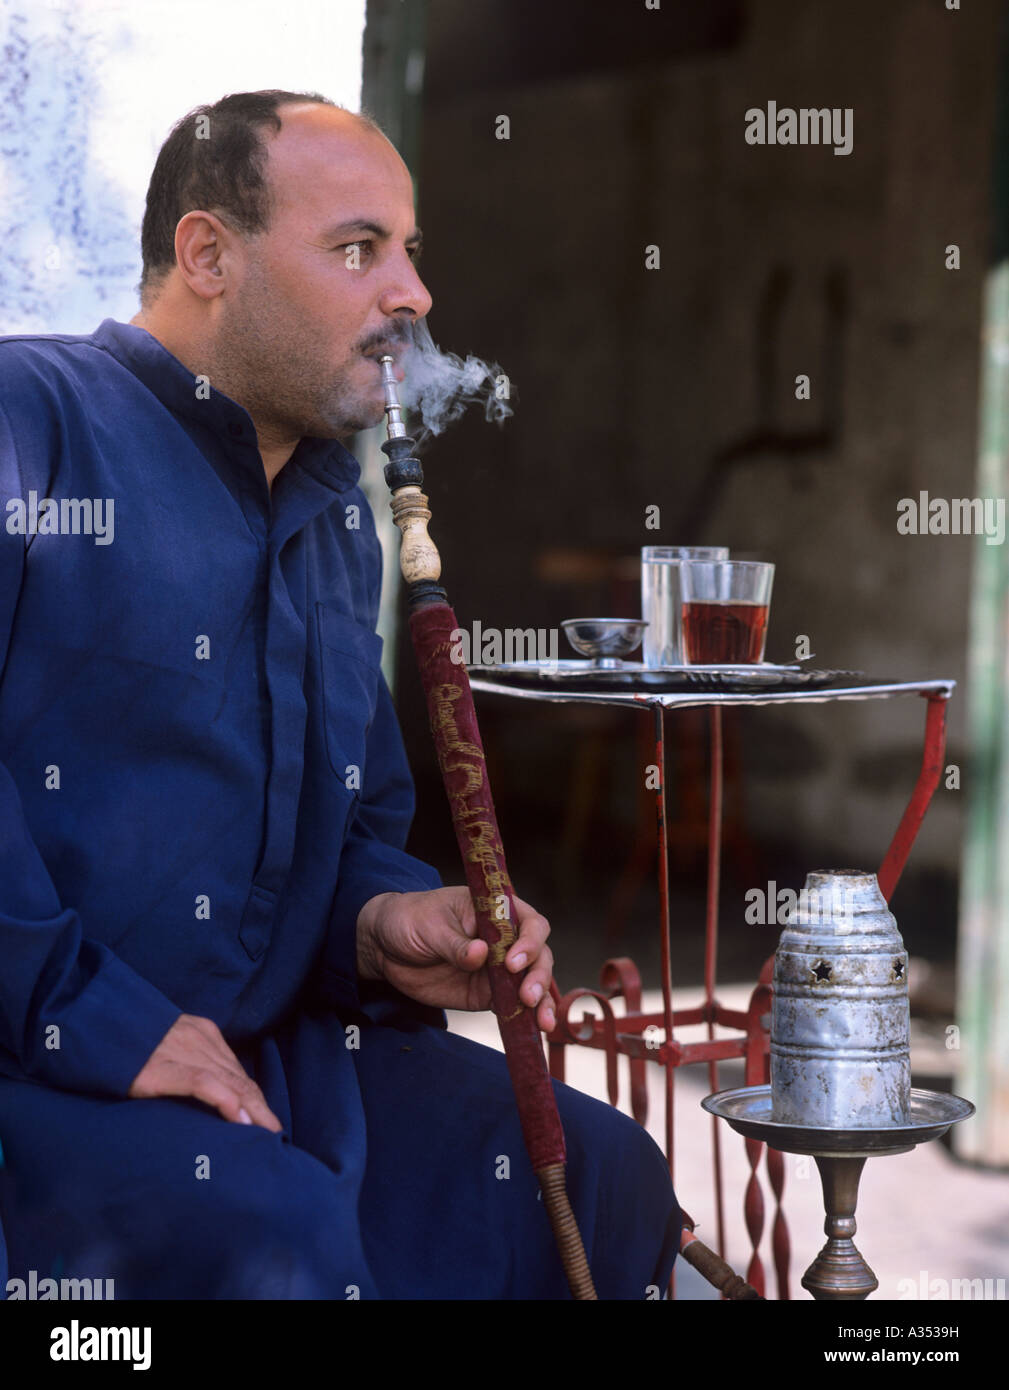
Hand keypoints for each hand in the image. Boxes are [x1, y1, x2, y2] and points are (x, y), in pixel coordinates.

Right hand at [128, 1014, 283, 1131]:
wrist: (96, 1025)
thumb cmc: (126, 1042)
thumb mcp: (164, 1044)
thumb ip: (186, 1061)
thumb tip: (204, 1093)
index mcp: (202, 1034)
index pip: (236, 1071)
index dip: (254, 1097)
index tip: (267, 1119)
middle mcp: (200, 1040)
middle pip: (240, 1078)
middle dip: (261, 1107)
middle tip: (276, 1132)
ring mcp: (183, 1051)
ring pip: (229, 1081)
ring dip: (252, 1110)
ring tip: (267, 1133)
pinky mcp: (163, 1067)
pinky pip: (203, 1083)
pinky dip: (225, 1101)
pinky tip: (238, 1119)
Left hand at [357, 885, 555, 1030]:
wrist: (385, 947)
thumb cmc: (410, 921)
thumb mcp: (429, 926)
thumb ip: (455, 944)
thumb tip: (480, 954)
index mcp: (495, 911)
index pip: (529, 923)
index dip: (529, 942)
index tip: (511, 961)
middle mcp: (505, 938)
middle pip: (538, 954)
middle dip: (538, 975)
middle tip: (526, 996)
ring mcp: (498, 968)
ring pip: (532, 982)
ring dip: (541, 1000)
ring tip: (541, 1021)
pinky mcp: (487, 993)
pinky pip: (513, 1005)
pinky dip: (526, 1017)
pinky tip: (534, 1030)